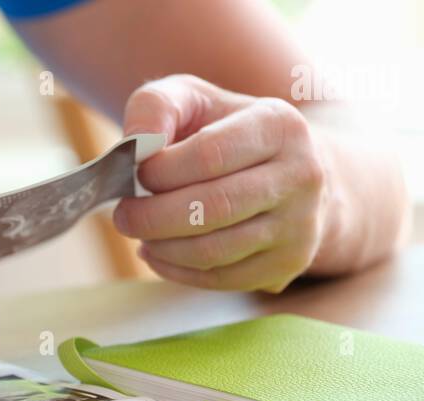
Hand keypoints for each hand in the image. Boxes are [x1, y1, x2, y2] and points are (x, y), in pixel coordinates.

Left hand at [114, 75, 330, 292]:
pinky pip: (222, 278)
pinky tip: (158, 253)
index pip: (209, 155)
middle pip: (213, 208)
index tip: (135, 174)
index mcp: (278, 125)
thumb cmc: (226, 131)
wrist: (289, 170)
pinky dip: (177, 271)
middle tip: (123, 215)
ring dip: (162, 246)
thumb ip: (156, 107)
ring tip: (139, 233)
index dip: (161, 171)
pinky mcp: (289, 264)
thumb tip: (136, 143)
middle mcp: (301, 176)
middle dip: (153, 216)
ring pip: (215, 250)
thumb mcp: (193, 100)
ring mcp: (300, 225)